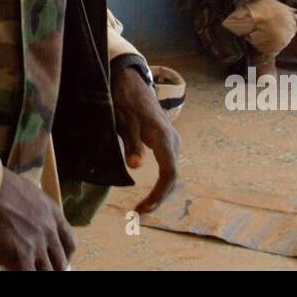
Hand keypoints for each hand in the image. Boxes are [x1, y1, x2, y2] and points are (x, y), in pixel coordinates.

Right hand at [0, 168, 76, 270]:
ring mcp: (37, 244)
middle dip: (53, 267)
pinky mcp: (22, 254)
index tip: (57, 259)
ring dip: (39, 272)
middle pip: (61, 261)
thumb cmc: (1, 187)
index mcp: (54, 214)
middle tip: (42, 268)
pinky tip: (17, 271)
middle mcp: (50, 230)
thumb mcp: (30, 195)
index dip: (65, 255)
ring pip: (48, 271)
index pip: (71, 242)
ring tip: (28, 268)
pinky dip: (27, 274)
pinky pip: (30, 273)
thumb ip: (37, 213)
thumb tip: (32, 226)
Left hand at [112, 66, 180, 213]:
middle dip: (158, 197)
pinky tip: (150, 193)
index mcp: (164, 138)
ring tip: (142, 207)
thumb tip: (136, 167)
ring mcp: (172, 142)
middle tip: (139, 214)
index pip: (169, 172)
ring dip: (160, 192)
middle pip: (172, 176)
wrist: (131, 83)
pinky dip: (160, 182)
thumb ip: (131, 144)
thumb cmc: (126, 102)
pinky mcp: (167, 142)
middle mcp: (173, 142)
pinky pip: (168, 167)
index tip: (145, 207)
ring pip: (171, 173)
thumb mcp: (124, 122)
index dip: (159, 193)